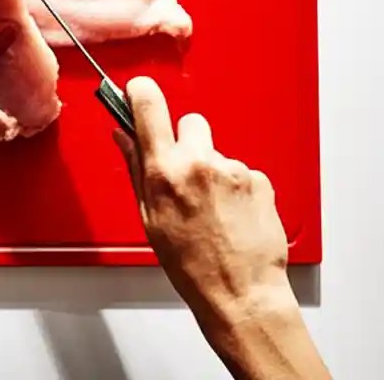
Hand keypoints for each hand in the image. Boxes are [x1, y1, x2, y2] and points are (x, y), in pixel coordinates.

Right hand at [113, 77, 293, 325]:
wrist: (241, 292)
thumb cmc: (193, 266)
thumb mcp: (148, 219)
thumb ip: (136, 170)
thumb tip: (124, 138)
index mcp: (165, 171)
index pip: (148, 104)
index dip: (140, 92)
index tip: (137, 92)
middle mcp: (199, 162)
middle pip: (190, 122)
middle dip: (185, 141)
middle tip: (184, 175)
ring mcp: (233, 169)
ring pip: (217, 151)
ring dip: (212, 170)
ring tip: (212, 208)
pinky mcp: (258, 178)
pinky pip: (241, 170)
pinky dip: (236, 187)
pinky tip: (231, 214)